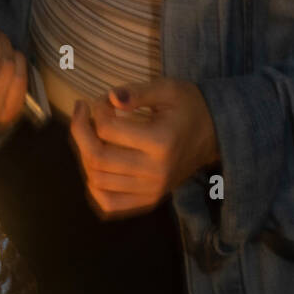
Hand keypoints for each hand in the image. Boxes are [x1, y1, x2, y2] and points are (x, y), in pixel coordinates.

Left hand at [69, 79, 219, 218]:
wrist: (212, 135)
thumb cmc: (187, 108)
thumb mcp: (168, 89)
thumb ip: (138, 92)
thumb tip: (110, 98)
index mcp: (161, 142)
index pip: (107, 129)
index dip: (96, 110)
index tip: (102, 100)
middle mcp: (155, 171)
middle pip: (97, 158)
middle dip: (81, 132)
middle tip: (83, 114)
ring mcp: (151, 190)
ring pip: (97, 181)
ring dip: (85, 156)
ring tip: (90, 136)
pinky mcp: (148, 201)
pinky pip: (109, 204)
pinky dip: (94, 187)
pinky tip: (95, 166)